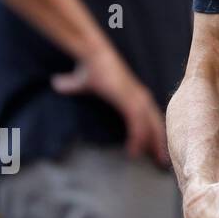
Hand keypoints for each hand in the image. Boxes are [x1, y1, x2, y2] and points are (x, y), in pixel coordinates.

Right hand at [52, 45, 166, 164]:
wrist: (92, 55)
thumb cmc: (88, 67)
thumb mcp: (79, 81)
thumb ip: (70, 85)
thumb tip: (55, 83)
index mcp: (135, 94)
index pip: (150, 116)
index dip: (154, 132)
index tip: (156, 148)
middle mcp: (140, 97)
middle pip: (156, 124)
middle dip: (160, 143)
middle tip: (163, 162)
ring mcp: (137, 99)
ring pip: (151, 127)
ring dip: (154, 145)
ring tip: (156, 162)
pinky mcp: (129, 101)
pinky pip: (137, 125)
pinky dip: (138, 139)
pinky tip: (134, 152)